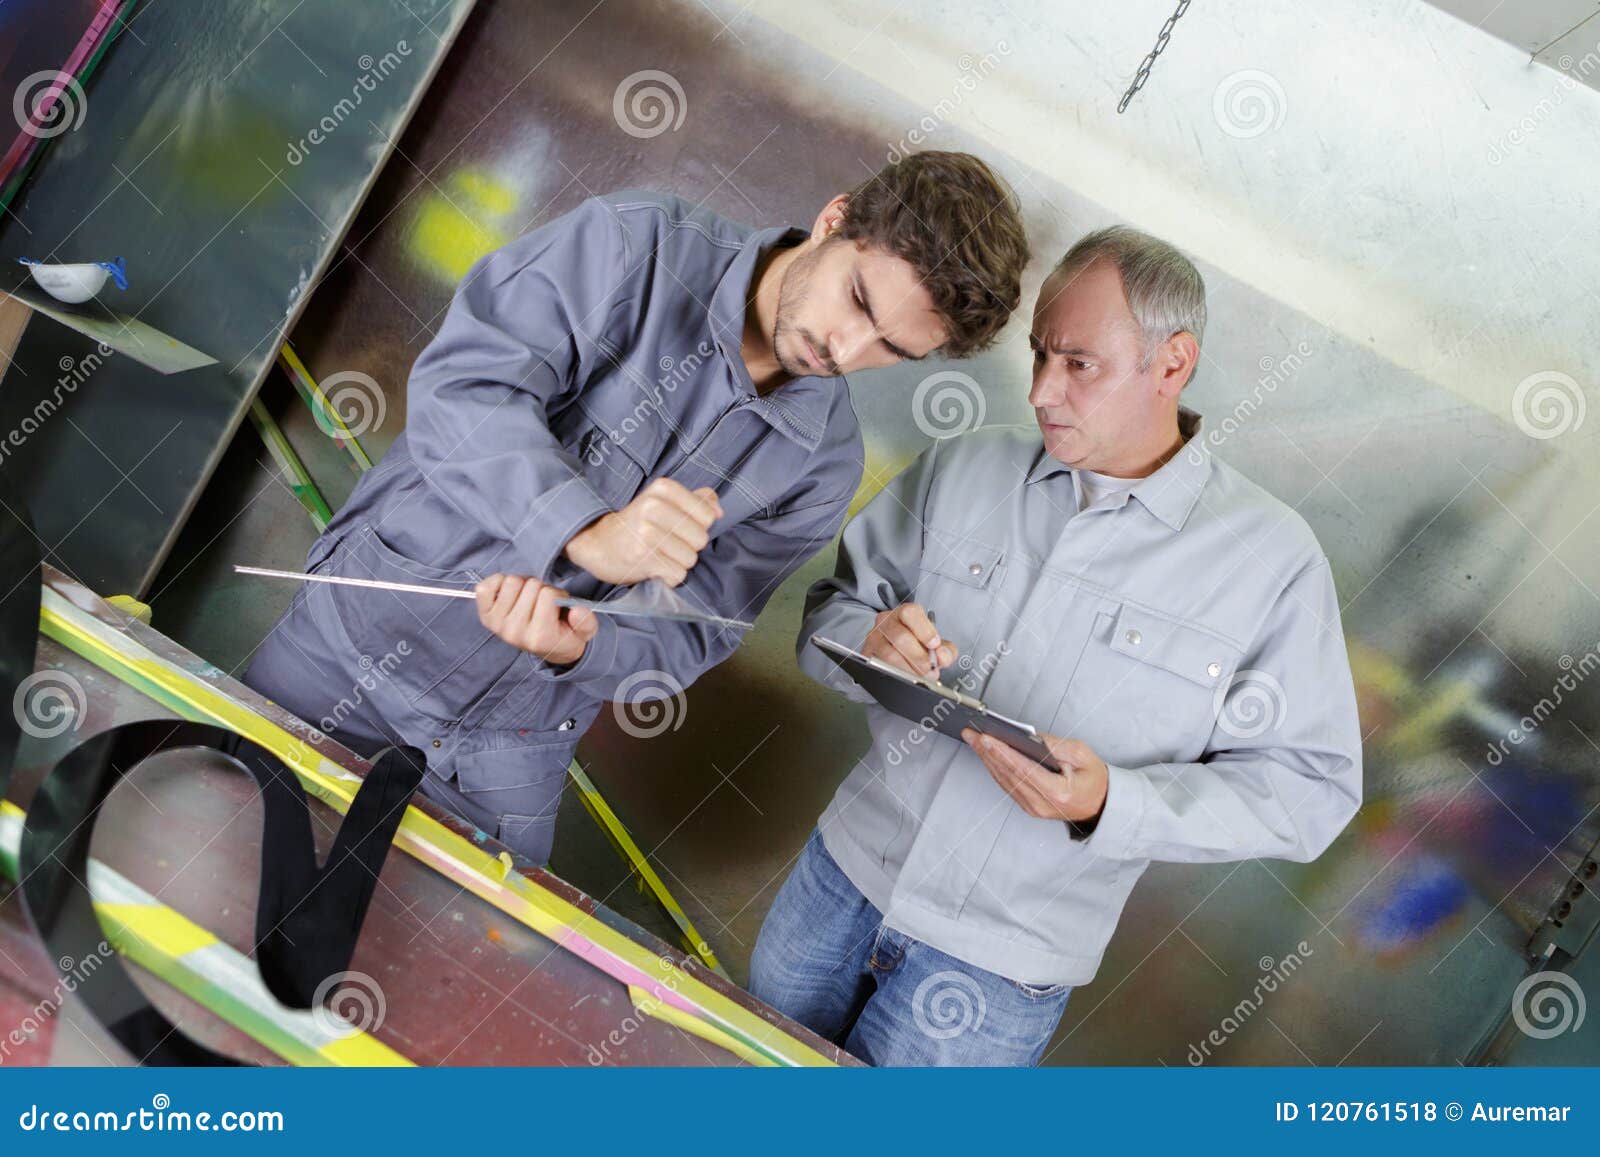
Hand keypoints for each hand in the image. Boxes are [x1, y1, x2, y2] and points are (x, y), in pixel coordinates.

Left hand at [476, 574, 597, 665]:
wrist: (545, 648)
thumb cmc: (564, 635)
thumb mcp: (584, 632)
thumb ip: (586, 622)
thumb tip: (577, 610)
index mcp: (539, 636)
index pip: (548, 594)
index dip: (557, 593)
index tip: (558, 606)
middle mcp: (515, 632)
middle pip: (530, 585)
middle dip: (540, 589)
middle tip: (542, 603)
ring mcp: (497, 625)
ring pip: (511, 582)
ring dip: (522, 585)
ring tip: (529, 598)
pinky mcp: (485, 617)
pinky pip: (485, 587)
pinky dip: (498, 583)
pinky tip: (510, 594)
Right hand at [563, 478, 722, 586]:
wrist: (598, 544)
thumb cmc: (638, 523)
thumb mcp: (663, 501)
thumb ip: (696, 500)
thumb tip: (718, 511)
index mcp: (663, 489)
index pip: (707, 515)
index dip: (699, 526)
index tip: (680, 526)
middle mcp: (653, 507)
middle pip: (701, 538)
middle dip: (689, 547)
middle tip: (668, 543)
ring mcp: (647, 533)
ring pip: (690, 559)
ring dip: (679, 563)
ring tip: (660, 555)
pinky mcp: (643, 558)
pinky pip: (677, 575)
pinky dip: (669, 576)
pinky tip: (655, 567)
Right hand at [862, 601, 956, 678]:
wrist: (898, 655)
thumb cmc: (918, 646)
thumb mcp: (937, 646)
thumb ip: (945, 650)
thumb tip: (942, 656)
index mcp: (904, 614)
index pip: (910, 613)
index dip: (924, 630)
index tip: (934, 645)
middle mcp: (886, 622)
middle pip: (900, 637)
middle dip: (918, 657)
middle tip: (930, 670)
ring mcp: (874, 638)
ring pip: (889, 654)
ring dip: (908, 669)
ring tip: (920, 678)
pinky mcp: (867, 655)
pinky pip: (879, 666)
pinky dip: (895, 675)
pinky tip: (906, 679)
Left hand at [961, 730, 1108, 822]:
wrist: (1101, 804)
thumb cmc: (1094, 780)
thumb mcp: (1081, 754)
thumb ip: (1055, 745)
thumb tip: (1028, 736)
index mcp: (1057, 793)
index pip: (1023, 770)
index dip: (1002, 753)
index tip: (985, 738)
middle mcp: (1041, 805)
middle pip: (1008, 775)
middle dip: (986, 752)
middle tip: (970, 734)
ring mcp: (1033, 808)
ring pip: (1004, 781)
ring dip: (987, 759)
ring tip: (973, 741)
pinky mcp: (1028, 806)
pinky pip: (1007, 785)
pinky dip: (995, 768)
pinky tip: (985, 755)